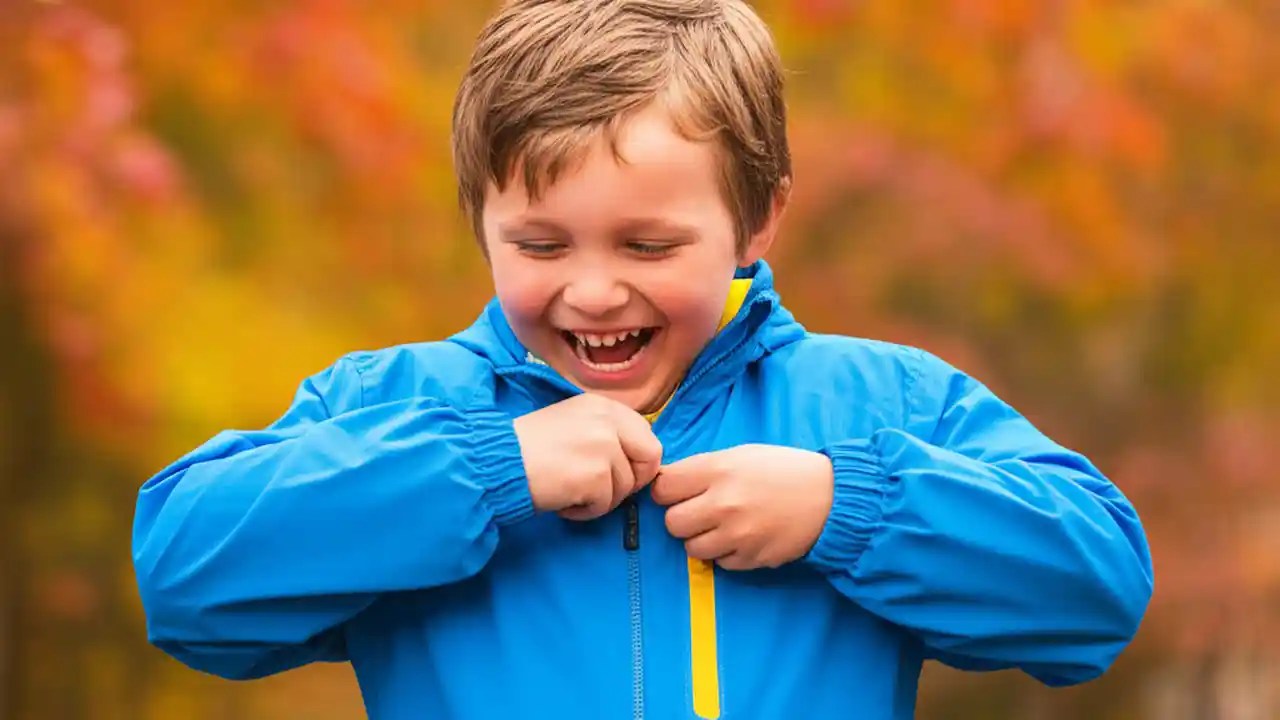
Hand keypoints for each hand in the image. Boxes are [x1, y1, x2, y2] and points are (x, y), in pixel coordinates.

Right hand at [514, 393, 662, 520]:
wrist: (498, 462)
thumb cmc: (529, 448)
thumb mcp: (574, 424)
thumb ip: (607, 433)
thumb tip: (636, 460)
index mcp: (604, 406)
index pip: (648, 435)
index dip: (637, 461)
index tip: (616, 472)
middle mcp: (608, 420)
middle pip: (649, 460)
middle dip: (629, 481)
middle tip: (600, 489)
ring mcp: (604, 447)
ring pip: (625, 487)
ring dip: (600, 499)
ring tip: (569, 491)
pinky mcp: (595, 476)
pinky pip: (605, 505)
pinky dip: (584, 511)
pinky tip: (562, 500)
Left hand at [651, 444, 833, 569]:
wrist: (831, 497)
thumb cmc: (783, 470)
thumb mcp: (741, 454)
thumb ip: (703, 469)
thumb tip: (666, 484)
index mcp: (717, 471)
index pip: (663, 489)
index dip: (667, 491)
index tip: (677, 492)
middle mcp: (723, 504)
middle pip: (672, 523)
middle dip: (682, 517)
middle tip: (700, 511)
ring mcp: (738, 535)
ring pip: (692, 548)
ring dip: (702, 538)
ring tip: (723, 525)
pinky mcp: (752, 558)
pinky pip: (720, 563)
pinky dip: (727, 553)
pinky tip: (744, 537)